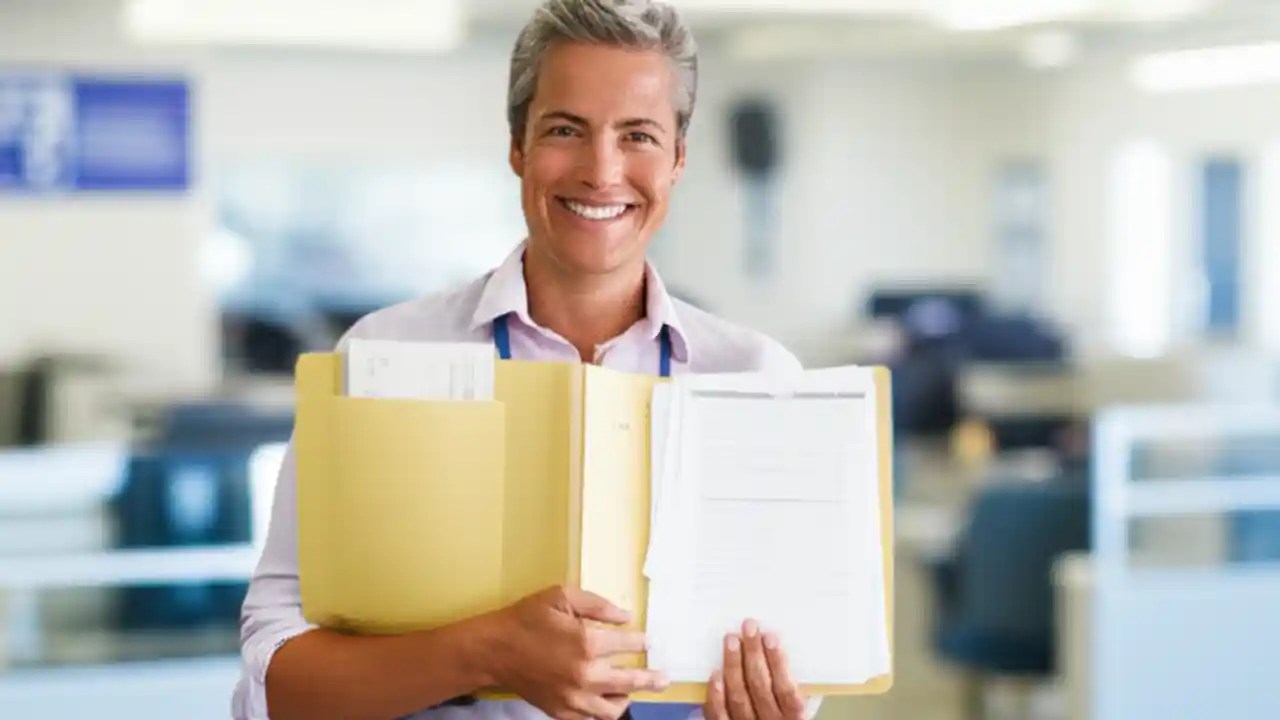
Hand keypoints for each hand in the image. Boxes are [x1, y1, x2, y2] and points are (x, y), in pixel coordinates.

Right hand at [486, 585, 668, 719]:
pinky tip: (605, 700)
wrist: (494, 650)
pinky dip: (603, 710)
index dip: (642, 641)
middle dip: (652, 678)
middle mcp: (586, 674)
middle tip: (665, 678)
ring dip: (628, 697)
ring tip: (632, 691)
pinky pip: (592, 718)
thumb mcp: (561, 596)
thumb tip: (627, 616)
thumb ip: (597, 605)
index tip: (648, 641)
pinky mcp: (562, 712)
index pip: (629, 644)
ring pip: (614, 708)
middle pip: (631, 680)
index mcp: (588, 642)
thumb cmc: (527, 618)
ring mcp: (574, 698)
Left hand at [703, 619, 806, 719]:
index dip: (778, 662)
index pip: (786, 689)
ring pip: (739, 696)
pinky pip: (720, 714)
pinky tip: (715, 673)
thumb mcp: (798, 698)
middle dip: (753, 653)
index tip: (770, 637)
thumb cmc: (782, 709)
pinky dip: (717, 694)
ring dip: (734, 665)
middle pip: (760, 686)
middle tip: (749, 628)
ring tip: (731, 639)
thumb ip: (791, 678)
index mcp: (793, 716)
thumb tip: (776, 642)